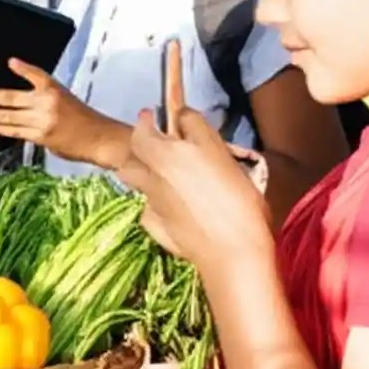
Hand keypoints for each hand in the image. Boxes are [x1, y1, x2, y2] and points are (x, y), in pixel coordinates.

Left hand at [0, 58, 113, 162]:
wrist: (99, 138)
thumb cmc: (82, 118)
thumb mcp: (64, 98)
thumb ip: (40, 96)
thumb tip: (16, 101)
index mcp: (53, 89)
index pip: (36, 74)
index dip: (23, 68)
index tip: (9, 62)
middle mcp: (45, 103)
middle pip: (8, 97)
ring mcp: (41, 121)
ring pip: (5, 116)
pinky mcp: (40, 137)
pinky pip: (13, 131)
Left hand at [115, 41, 272, 273]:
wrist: (232, 252)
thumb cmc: (235, 199)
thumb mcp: (220, 152)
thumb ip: (196, 130)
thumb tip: (182, 116)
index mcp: (164, 154)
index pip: (144, 125)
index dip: (148, 119)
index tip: (152, 115)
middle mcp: (150, 176)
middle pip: (132, 154)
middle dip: (140, 146)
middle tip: (159, 146)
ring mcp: (150, 203)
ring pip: (136, 181)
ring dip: (145, 174)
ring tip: (167, 177)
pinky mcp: (154, 226)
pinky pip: (149, 208)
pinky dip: (157, 203)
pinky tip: (176, 208)